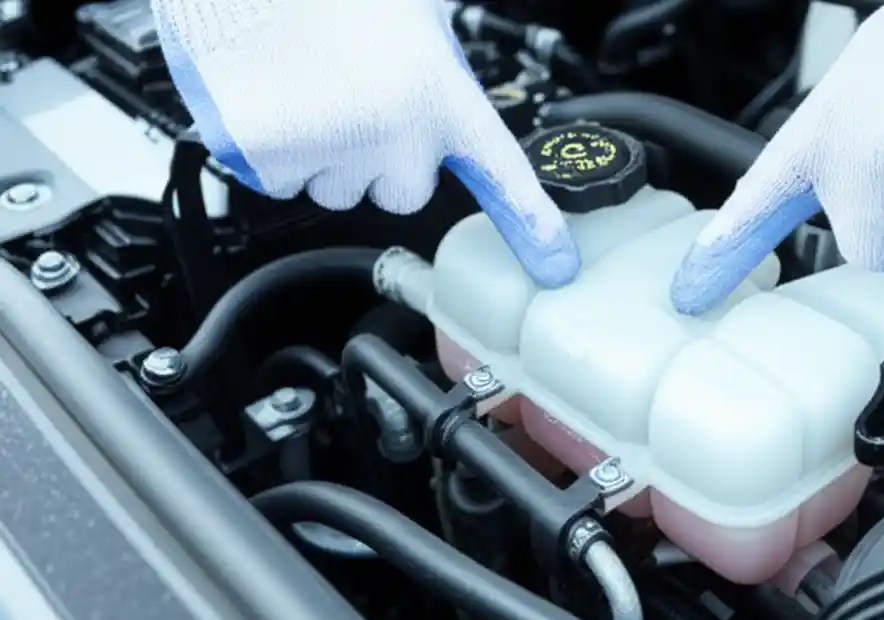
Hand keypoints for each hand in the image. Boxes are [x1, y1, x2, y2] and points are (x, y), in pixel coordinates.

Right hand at [151, 0, 578, 286]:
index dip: (531, 223)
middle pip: (401, 193)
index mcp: (439, 90)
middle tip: (352, 96)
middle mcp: (392, 130)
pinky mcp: (263, 155)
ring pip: (334, 188)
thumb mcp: (415, 13)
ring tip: (305, 85)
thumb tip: (452, 89)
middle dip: (380, 160)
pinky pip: (275, 180)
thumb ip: (441, 63)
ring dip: (323, 153)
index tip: (554, 264)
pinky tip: (270, 94)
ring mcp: (328, 149)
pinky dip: (266, 149)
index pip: (499, 170)